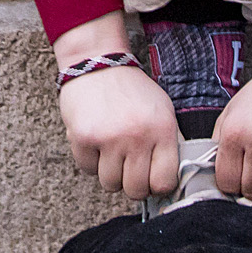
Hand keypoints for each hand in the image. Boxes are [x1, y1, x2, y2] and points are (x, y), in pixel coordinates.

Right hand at [52, 14, 179, 199]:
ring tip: (110, 150)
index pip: (164, 183)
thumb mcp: (162, 112)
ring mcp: (109, 138)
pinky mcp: (84, 137)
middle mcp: (137, 136)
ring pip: (110, 184)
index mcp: (162, 130)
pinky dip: (90, 160)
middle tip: (127, 166)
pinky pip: (87, 169)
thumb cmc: (132, 91)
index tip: (150, 177)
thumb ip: (167, 146)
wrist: (97, 62)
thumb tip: (167, 185)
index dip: (156, 185)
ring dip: (109, 172)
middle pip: (136, 190)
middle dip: (131, 183)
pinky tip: (95, 141)